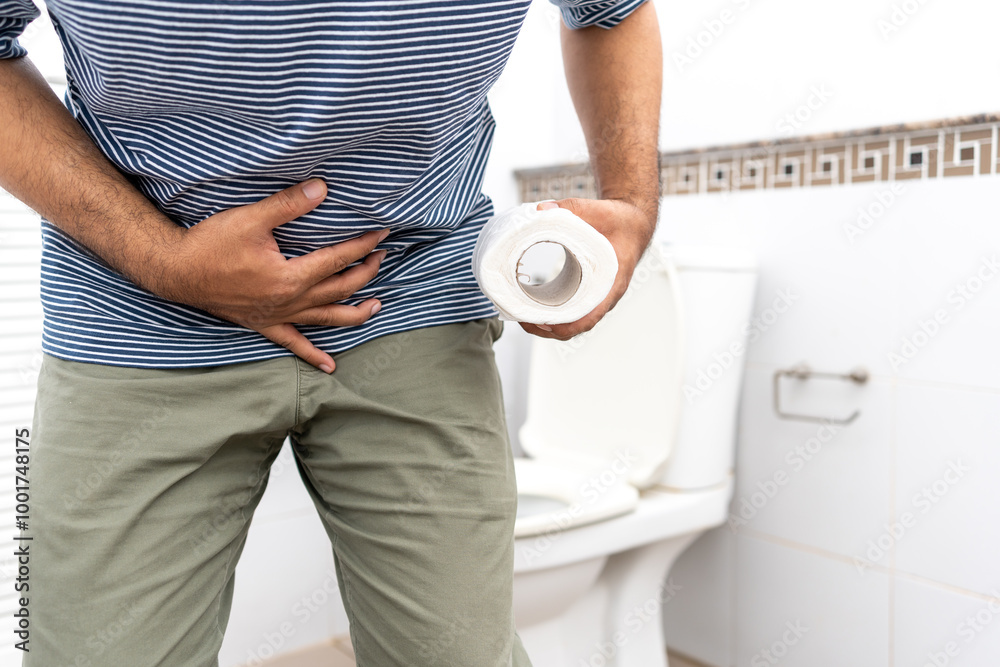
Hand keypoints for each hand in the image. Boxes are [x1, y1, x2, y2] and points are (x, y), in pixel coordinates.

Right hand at [156, 179, 385, 371]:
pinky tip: (330, 367)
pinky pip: (294, 344)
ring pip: (327, 319)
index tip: (381, 234)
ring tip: (377, 305)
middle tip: (382, 256)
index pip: (338, 259)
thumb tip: (323, 188)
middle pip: (340, 289)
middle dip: (366, 272)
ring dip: (355, 313)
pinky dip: (314, 356)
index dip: (362, 245)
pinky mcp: (264, 325)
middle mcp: (289, 302)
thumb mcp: (251, 218)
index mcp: (290, 277)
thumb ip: (289, 204)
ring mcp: (278, 317)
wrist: (176, 272)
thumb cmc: (211, 244)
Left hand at [519, 198, 654, 340]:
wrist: (633, 222)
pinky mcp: (588, 291)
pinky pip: (572, 310)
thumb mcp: (599, 211)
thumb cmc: (622, 221)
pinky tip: (535, 307)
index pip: (590, 317)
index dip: (566, 326)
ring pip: (573, 322)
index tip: (544, 324)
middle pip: (575, 326)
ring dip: (548, 325)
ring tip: (524, 317)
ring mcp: (597, 296)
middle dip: (547, 328)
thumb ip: (571, 208)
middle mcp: (604, 296)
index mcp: (611, 283)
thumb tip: (541, 209)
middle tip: (523, 320)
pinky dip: (554, 314)